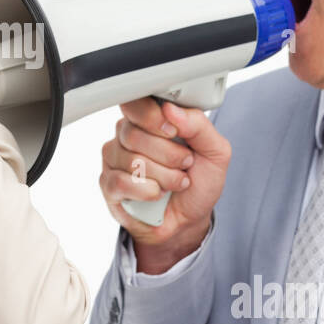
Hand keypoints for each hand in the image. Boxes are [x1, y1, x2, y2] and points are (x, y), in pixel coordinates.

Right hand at [99, 97, 230, 270]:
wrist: (189, 219)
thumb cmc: (198, 181)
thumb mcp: (214, 151)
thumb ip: (199, 125)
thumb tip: (171, 109)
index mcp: (150, 118)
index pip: (136, 103)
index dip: (154, 117)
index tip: (174, 132)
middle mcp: (127, 135)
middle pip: (135, 134)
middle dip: (169, 155)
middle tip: (185, 164)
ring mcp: (114, 159)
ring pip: (132, 160)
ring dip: (164, 177)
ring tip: (175, 182)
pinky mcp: (109, 185)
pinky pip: (122, 182)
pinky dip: (149, 191)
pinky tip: (157, 194)